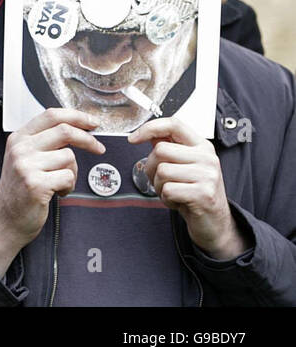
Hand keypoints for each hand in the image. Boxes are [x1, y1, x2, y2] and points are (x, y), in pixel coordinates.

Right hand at [0, 108, 105, 277]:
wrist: (7, 219)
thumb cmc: (20, 190)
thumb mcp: (24, 158)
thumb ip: (43, 142)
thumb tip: (75, 129)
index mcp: (18, 138)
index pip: (51, 115)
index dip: (76, 116)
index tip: (92, 122)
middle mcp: (20, 148)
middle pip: (64, 131)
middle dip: (88, 139)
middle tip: (99, 148)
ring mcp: (26, 165)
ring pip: (69, 157)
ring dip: (73, 172)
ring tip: (60, 183)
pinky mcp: (36, 184)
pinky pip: (68, 177)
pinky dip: (69, 186)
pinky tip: (57, 192)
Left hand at [129, 117, 249, 259]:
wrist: (214, 222)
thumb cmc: (195, 192)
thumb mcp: (184, 165)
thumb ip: (170, 148)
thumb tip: (150, 134)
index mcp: (202, 146)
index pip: (173, 124)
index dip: (149, 128)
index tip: (133, 139)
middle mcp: (207, 158)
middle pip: (160, 150)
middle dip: (151, 167)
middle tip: (162, 180)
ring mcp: (208, 175)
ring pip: (162, 171)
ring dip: (159, 185)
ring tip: (173, 191)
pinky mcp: (203, 194)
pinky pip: (168, 190)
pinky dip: (166, 198)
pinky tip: (177, 201)